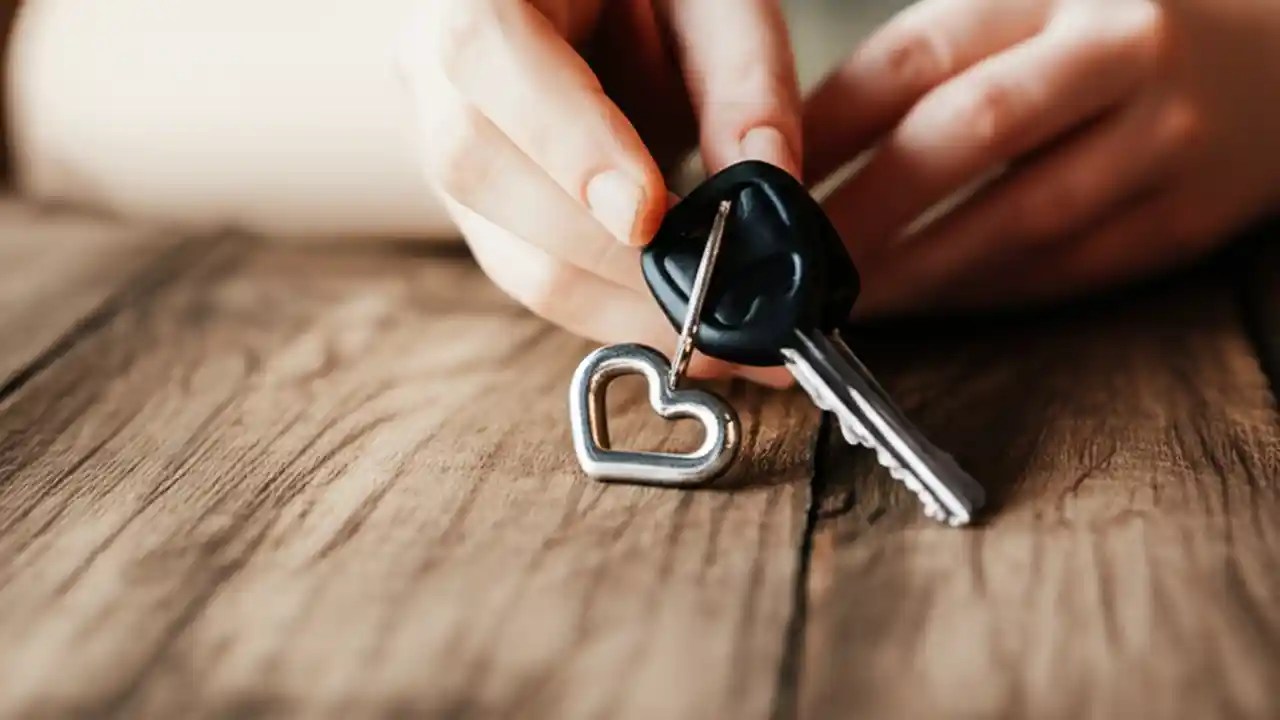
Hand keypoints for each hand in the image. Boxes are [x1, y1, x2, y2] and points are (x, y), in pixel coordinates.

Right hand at [399, 0, 799, 385]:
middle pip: (482, 172)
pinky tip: (678, 315)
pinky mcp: (482, 208)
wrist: (588, 5)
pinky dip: (611, 306)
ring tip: (716, 328)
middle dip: (607, 254)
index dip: (566, 144)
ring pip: (505, 249)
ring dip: (616, 303)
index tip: (648, 217)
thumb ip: (742, 76)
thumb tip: (769, 188)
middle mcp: (435, 66)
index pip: (487, 55)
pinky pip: (531, 273)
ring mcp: (442, 144)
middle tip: (718, 296)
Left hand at [804, 0, 1279, 315]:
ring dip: (916, 269)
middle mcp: (1113, 53)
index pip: (913, 57)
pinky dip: (985, 293)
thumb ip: (937, 56)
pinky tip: (927, 305)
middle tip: (791, 258)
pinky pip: (1068, 269)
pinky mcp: (1185, 218)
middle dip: (862, 207)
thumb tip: (808, 140)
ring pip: (1017, 219)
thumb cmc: (1121, 32)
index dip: (828, 126)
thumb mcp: (1035, 6)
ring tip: (842, 298)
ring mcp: (1160, 140)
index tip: (764, 182)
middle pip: (961, 136)